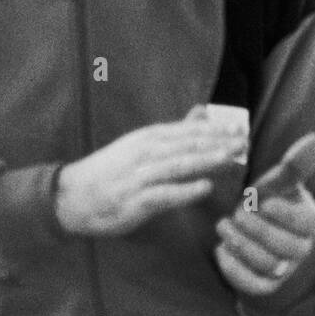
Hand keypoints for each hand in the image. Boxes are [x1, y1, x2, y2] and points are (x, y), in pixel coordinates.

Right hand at [54, 117, 245, 236]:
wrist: (71, 196)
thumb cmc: (111, 171)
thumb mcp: (140, 144)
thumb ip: (174, 131)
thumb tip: (203, 113)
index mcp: (148, 137)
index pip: (187, 130)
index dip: (214, 129)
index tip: (239, 127)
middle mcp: (144, 153)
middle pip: (186, 145)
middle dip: (216, 142)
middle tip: (243, 141)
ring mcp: (139, 177)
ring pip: (177, 166)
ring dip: (205, 160)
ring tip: (230, 157)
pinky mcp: (135, 201)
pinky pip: (164, 194)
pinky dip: (185, 190)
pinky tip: (204, 188)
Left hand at [215, 184, 314, 296]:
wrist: (262, 229)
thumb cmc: (271, 199)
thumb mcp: (281, 181)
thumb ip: (295, 163)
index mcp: (310, 221)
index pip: (304, 223)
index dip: (284, 214)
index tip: (262, 202)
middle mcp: (301, 248)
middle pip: (285, 247)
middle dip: (257, 229)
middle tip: (236, 212)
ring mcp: (285, 269)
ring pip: (268, 265)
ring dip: (243, 246)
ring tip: (223, 225)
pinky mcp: (265, 284)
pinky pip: (253, 285)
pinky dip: (235, 269)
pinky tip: (220, 248)